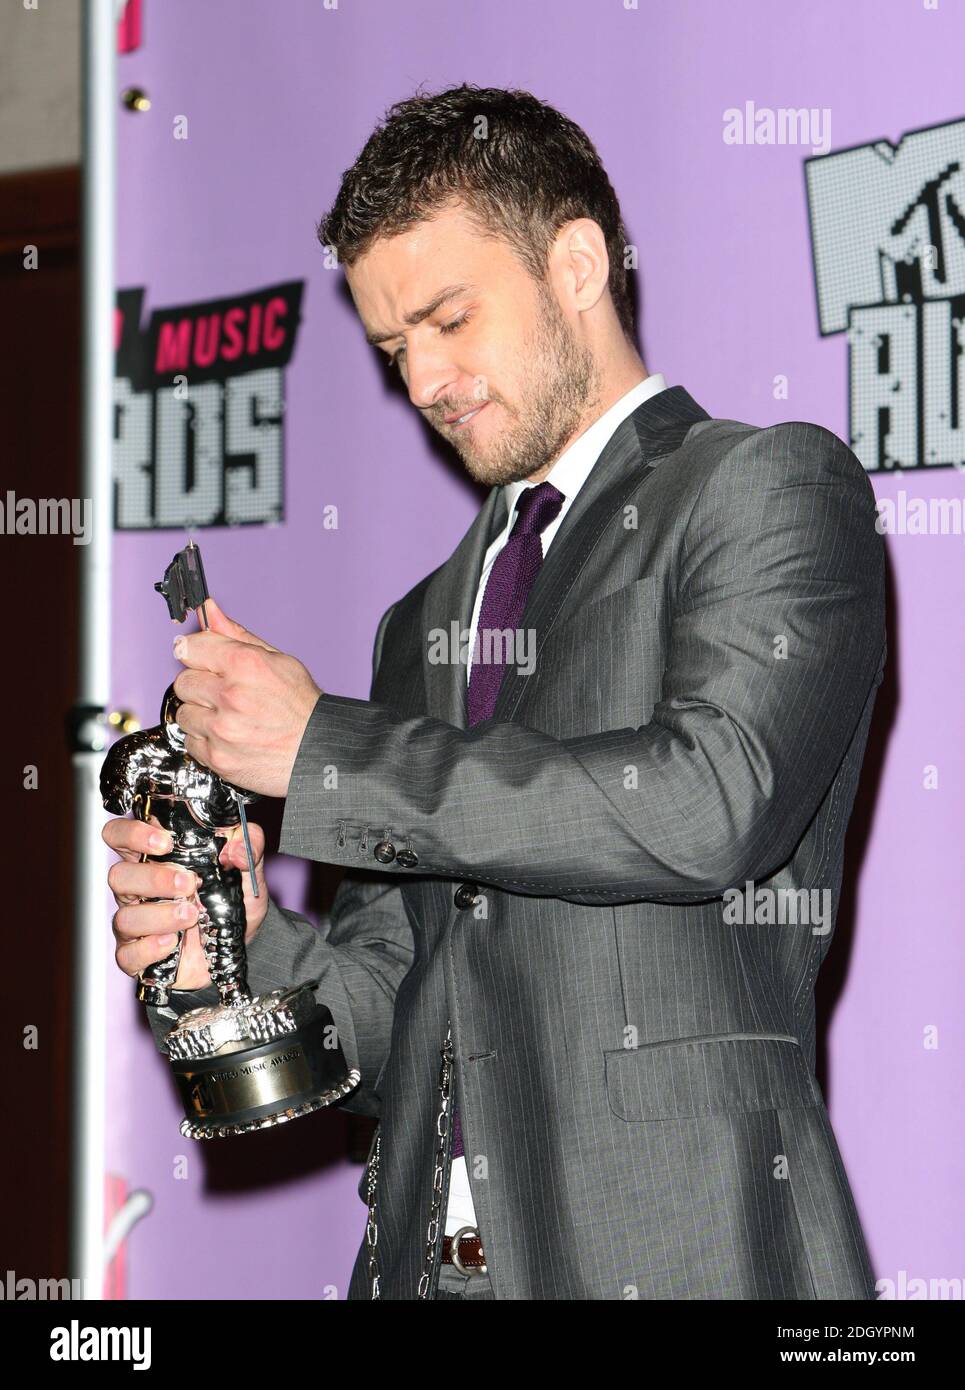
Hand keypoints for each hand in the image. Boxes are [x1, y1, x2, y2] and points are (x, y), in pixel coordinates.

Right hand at [104, 813, 268, 991]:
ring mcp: (136, 925)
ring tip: (192, 915)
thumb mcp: (248, 872)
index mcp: (154, 860)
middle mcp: (139, 890)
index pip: (120, 836)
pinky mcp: (138, 956)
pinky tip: (173, 943)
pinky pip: (128, 954)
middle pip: (118, 875)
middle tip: (189, 883)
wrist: (241, 948)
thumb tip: (236, 847)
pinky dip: (150, 949)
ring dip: (159, 916)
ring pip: (124, 917)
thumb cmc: (231, 903)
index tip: (165, 842)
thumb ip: (249, 848)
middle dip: (153, 878)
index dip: (132, 833)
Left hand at [171, 597, 322, 797]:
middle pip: (183, 681)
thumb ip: (237, 636)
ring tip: (229, 716)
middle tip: (225, 693)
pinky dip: (205, 739)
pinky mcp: (217, 757)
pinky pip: (190, 741)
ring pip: (184, 713)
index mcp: (246, 665)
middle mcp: (231, 696)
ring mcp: (222, 730)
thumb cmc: (302, 708)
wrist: (318, 753)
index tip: (203, 660)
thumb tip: (209, 611)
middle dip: (201, 685)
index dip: (198, 653)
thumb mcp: (278, 661)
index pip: (189, 647)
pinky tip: (229, 735)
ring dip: (201, 714)